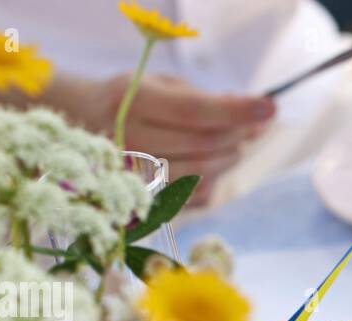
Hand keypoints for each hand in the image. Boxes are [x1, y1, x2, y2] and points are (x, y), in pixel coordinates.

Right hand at [51, 72, 275, 202]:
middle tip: (252, 126)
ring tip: (233, 143)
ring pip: (202, 174)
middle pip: (204, 145)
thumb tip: (256, 114)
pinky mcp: (143, 202)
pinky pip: (194, 196)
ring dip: (229, 158)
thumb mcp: (160, 85)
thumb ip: (205, 99)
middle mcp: (128, 141)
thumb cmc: (131, 100)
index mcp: (130, 101)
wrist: (81, 126)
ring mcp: (133, 177)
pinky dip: (215, 178)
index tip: (270, 106)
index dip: (236, 111)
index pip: (194, 111)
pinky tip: (212, 163)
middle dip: (238, 135)